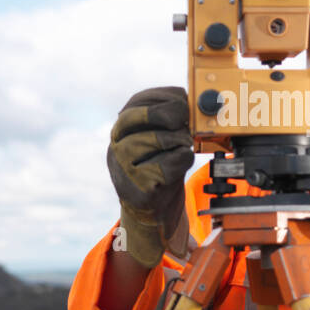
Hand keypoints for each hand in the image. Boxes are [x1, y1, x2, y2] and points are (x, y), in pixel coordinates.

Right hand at [106, 86, 195, 267]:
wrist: (150, 210)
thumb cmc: (159, 168)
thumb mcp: (160, 137)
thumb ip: (170, 119)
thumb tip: (193, 101)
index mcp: (121, 128)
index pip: (140, 100)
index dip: (166, 98)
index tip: (184, 103)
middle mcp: (116, 145)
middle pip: (144, 116)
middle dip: (172, 115)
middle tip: (186, 122)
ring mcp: (122, 168)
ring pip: (158, 140)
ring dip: (180, 141)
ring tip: (183, 147)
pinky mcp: (136, 190)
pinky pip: (167, 167)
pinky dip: (181, 162)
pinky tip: (179, 165)